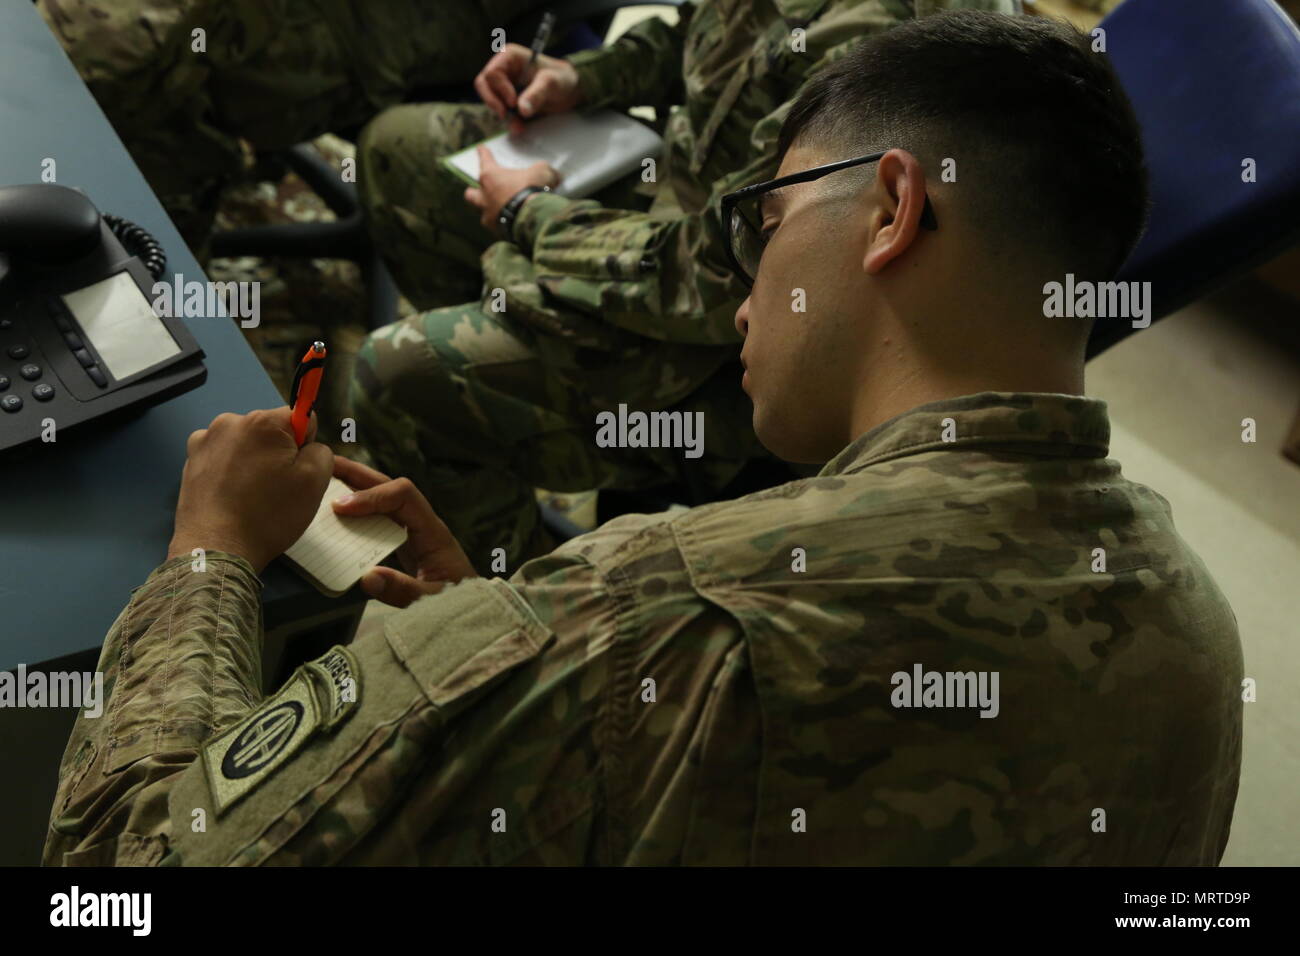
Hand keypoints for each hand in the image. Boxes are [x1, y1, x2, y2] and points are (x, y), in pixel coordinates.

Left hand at [167, 407, 333, 572]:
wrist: (216, 548)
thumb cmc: (269, 515)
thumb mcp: (315, 482)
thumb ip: (321, 451)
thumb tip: (307, 445)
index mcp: (262, 421)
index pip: (302, 418)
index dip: (306, 446)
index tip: (296, 472)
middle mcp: (229, 421)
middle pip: (271, 430)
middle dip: (278, 453)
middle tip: (275, 489)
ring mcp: (204, 440)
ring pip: (247, 444)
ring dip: (254, 461)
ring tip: (251, 496)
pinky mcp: (190, 459)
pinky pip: (224, 456)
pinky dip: (231, 470)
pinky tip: (232, 495)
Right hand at [330, 455, 478, 608]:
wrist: (473, 611)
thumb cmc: (459, 604)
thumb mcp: (433, 601)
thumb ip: (403, 590)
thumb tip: (367, 577)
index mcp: (434, 532)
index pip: (404, 496)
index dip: (371, 497)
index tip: (340, 507)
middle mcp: (423, 525)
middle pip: (391, 488)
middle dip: (359, 475)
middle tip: (325, 465)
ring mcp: (414, 532)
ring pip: (384, 500)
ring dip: (356, 487)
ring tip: (324, 480)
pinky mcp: (404, 544)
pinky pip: (380, 520)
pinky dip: (358, 511)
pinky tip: (337, 512)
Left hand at [464, 144, 559, 234]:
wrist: (533, 219)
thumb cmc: (531, 189)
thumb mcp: (542, 172)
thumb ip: (543, 171)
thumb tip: (553, 175)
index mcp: (490, 176)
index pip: (485, 160)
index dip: (483, 153)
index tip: (480, 149)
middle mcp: (484, 196)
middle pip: (471, 193)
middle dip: (474, 191)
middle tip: (481, 190)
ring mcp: (489, 216)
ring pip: (483, 213)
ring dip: (489, 211)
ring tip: (499, 211)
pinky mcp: (498, 232)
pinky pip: (498, 227)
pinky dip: (504, 225)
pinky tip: (512, 224)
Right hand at [474, 42, 583, 135]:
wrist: (570, 89)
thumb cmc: (562, 78)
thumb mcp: (551, 83)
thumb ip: (537, 94)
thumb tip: (522, 109)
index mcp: (510, 57)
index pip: (492, 73)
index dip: (499, 90)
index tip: (513, 103)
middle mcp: (504, 68)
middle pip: (483, 85)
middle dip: (493, 102)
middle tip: (505, 115)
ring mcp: (505, 84)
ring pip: (490, 99)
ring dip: (502, 115)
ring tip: (518, 126)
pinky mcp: (509, 98)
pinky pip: (500, 110)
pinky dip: (508, 120)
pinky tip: (520, 126)